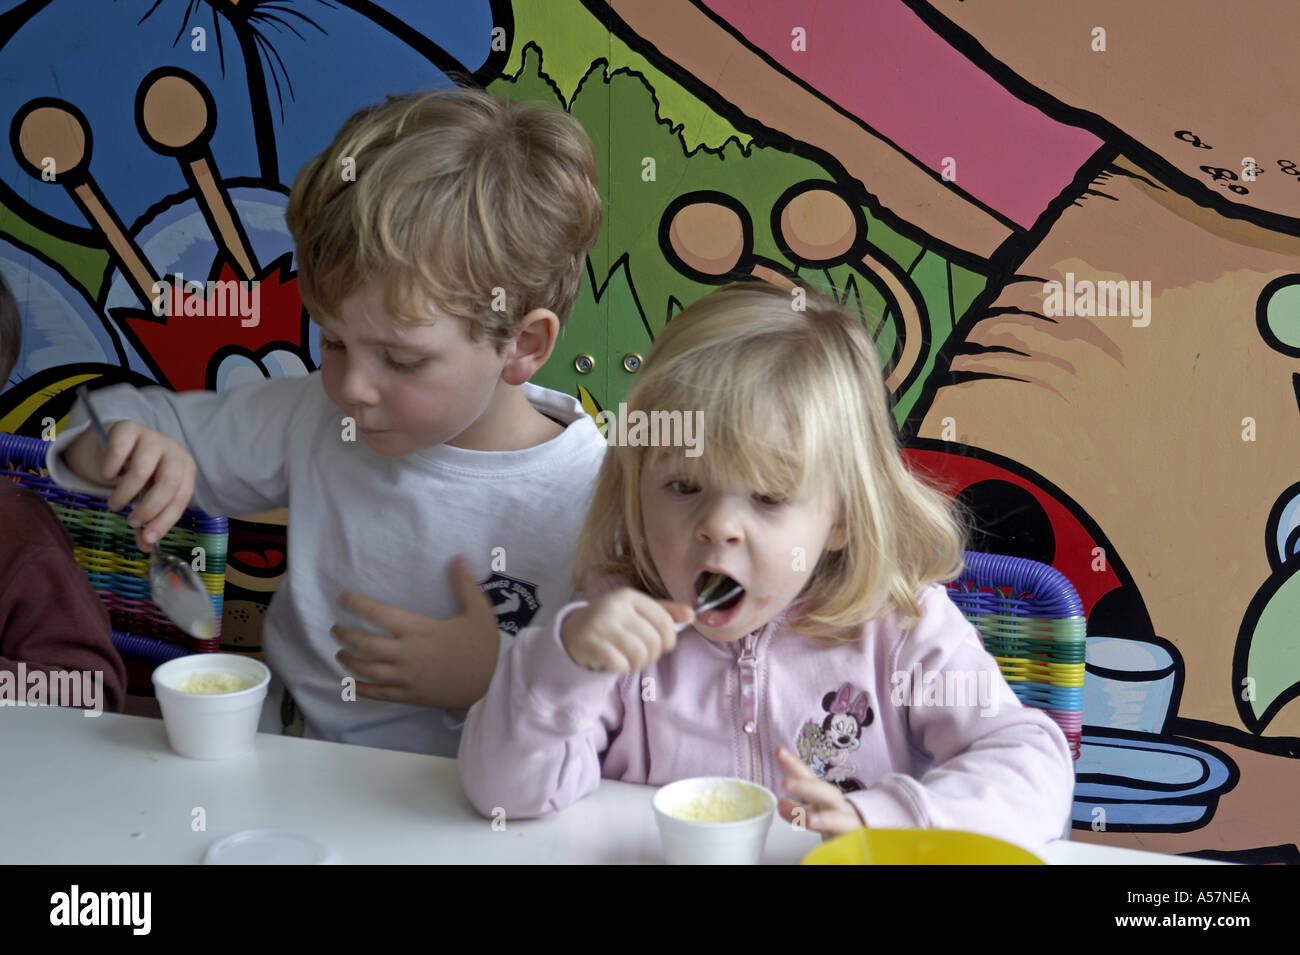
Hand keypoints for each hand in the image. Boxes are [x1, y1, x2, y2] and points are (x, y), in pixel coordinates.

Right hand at [64, 421, 195, 551]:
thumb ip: (148, 520)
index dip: (165, 520)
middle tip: (131, 522)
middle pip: (168, 484)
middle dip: (148, 508)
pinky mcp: (129, 428)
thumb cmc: (142, 473)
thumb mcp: (147, 496)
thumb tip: (145, 547)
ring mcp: (152, 437)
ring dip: (124, 494)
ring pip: (141, 471)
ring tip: (115, 504)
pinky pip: (118, 452)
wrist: (122, 439)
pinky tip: (108, 476)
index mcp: (186, 469)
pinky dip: (110, 470)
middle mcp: (174, 451)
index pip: (181, 498)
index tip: (148, 538)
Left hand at [332, 555, 498, 708]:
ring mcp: (407, 677)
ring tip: (340, 653)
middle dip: (346, 634)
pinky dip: (362, 689)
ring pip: (368, 670)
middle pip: (366, 644)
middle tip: (336, 627)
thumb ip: (464, 584)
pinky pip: (380, 693)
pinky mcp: (411, 696)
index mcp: (419, 629)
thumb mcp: (479, 611)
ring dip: (350, 661)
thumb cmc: (484, 647)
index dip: (357, 604)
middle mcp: (407, 653)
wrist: (494, 684)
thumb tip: (457, 557)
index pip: (379, 614)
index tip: (344, 597)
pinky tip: (351, 685)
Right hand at [560, 587, 693, 672]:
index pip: (664, 621)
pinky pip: (620, 664)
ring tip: (631, 661)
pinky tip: (616, 663)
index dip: (669, 640)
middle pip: (652, 640)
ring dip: (638, 664)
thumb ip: (665, 612)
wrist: (572, 632)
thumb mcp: (636, 612)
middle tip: (643, 656)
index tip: (662, 647)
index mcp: (629, 596)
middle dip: (653, 655)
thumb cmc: (612, 623)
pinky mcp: (590, 643)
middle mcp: (615, 607)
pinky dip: (622, 668)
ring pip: (638, 653)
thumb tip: (692, 615)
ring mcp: (601, 624)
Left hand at [776, 746, 862, 838]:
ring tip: (809, 819)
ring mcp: (848, 824)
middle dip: (807, 787)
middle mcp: (838, 807)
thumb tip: (780, 802)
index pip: (810, 778)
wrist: (866, 837)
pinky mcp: (855, 840)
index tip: (779, 752)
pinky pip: (851, 841)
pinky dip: (842, 842)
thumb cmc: (836, 822)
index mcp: (826, 797)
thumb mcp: (818, 810)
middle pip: (826, 794)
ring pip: (839, 820)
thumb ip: (800, 807)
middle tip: (785, 783)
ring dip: (825, 819)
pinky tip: (832, 845)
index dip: (795, 765)